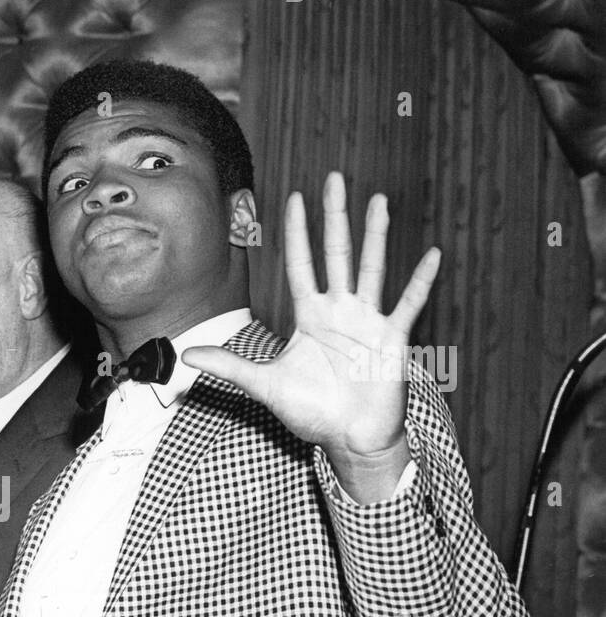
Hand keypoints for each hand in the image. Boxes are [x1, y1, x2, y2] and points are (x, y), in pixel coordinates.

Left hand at [182, 172, 439, 499]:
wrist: (348, 439)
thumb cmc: (311, 412)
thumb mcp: (264, 386)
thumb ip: (228, 366)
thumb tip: (185, 357)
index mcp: (310, 316)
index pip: (301, 264)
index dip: (297, 232)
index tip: (295, 198)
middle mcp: (339, 311)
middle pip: (336, 253)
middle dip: (334, 217)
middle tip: (335, 177)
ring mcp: (367, 321)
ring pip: (371, 268)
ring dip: (376, 235)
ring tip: (379, 200)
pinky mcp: (391, 339)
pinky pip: (408, 304)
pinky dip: (420, 281)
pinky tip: (432, 255)